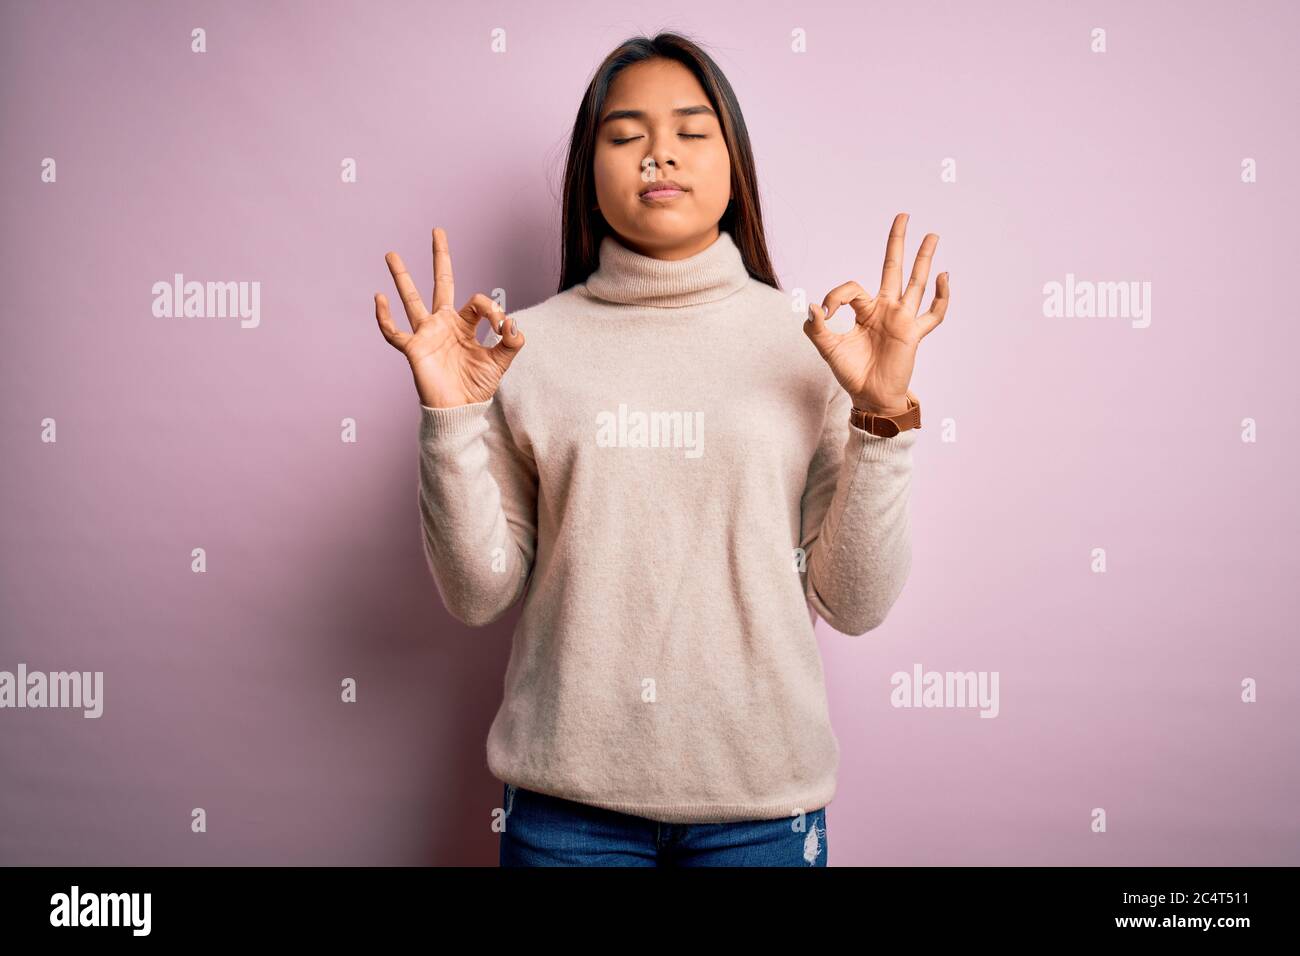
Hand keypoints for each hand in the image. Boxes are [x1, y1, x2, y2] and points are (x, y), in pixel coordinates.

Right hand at [375, 227, 525, 407]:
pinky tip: (379, 298)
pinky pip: (393, 331)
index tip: (502, 326)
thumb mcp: (500, 363)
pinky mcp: (413, 349)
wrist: (459, 411)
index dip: (492, 308)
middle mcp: (444, 324)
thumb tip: (512, 323)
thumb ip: (511, 342)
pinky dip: (384, 317)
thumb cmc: (476, 388)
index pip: (477, 301)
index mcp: (465, 325)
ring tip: (391, 254)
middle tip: (438, 231)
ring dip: (401, 276)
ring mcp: (426, 334)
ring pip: (412, 299)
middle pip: (441, 283)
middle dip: (440, 257)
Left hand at [803, 213, 948, 414]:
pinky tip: (943, 277)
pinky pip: (933, 314)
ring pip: (916, 283)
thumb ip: (816, 328)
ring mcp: (902, 319)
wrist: (870, 397)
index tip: (825, 314)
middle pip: (893, 268)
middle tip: (903, 215)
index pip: (852, 288)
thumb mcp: (828, 349)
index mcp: (865, 310)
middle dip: (897, 242)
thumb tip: (813, 307)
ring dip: (924, 258)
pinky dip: (941, 297)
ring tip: (932, 235)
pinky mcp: (913, 334)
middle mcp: (885, 309)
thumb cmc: (851, 373)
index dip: (836, 295)